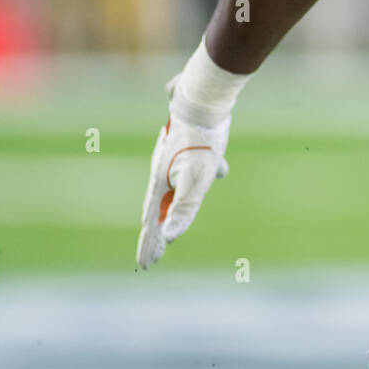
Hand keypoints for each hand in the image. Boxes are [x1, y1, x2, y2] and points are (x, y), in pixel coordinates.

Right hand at [136, 75, 230, 269]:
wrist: (203, 103)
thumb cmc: (201, 142)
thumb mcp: (196, 179)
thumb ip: (183, 207)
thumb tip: (171, 236)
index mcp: (159, 184)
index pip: (152, 222)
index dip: (150, 244)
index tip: (147, 265)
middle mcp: (162, 174)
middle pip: (158, 211)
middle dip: (157, 234)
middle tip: (154, 258)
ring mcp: (173, 163)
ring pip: (173, 193)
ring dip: (173, 212)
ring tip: (171, 228)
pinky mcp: (189, 151)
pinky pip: (192, 174)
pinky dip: (198, 182)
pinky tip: (221, 172)